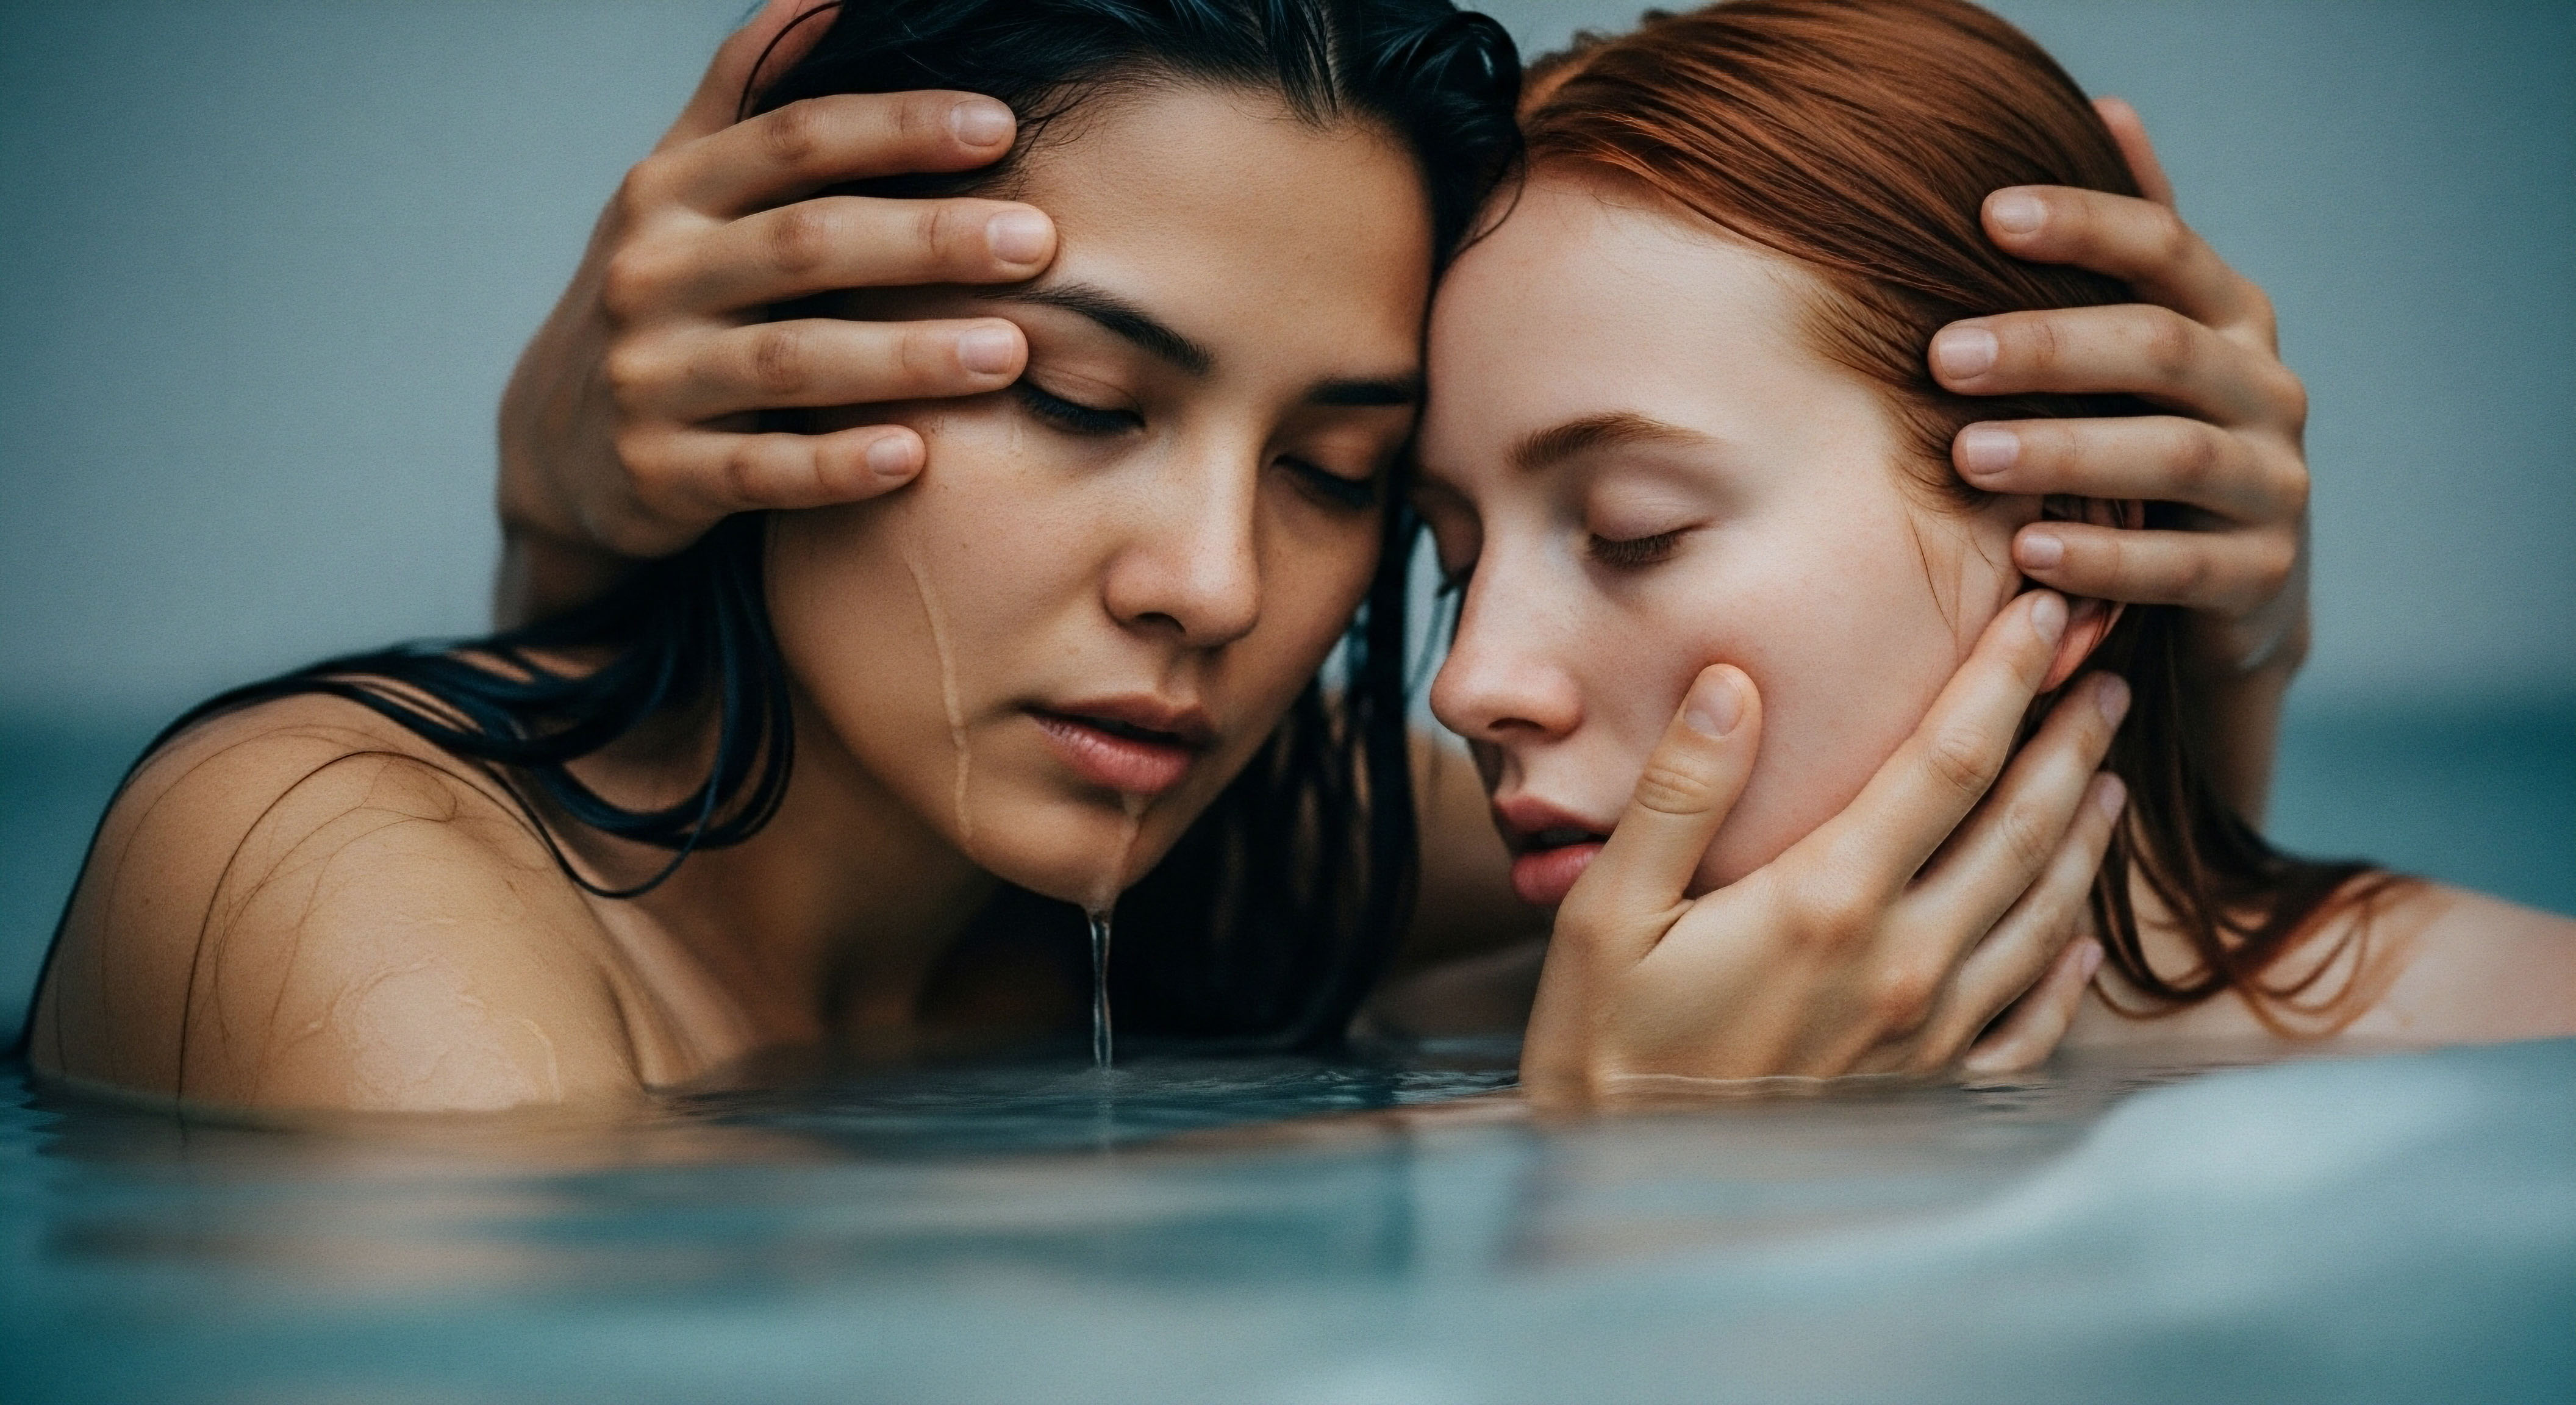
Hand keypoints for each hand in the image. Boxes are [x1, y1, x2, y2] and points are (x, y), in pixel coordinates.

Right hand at [495, 0, 1060, 622]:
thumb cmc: (663, 296)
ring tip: (1008, 353)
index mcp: (671, 192)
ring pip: (792, 362)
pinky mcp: (660, 474)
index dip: (897, 128)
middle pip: (805, 244)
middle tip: (1039, 241)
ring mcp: (651, 377)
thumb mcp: (682, 188)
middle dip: (928, 239)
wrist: (560, 446)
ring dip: (905, 357)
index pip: (794, 141)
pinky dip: (836, 465)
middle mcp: (653, 275)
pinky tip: (914, 458)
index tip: (999, 125)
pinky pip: (760, 471)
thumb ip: (745, 93)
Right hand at [1521, 592, 2127, 1095]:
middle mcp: (1902, 964)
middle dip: (2066, 740)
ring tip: (2107, 776)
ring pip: (2041, 914)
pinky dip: (2066, 971)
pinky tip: (2081, 938)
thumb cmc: (1604, 1048)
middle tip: (2107, 678)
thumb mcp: (1608, 911)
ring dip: (2081, 835)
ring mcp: (1929, 1035)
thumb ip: (1682, 794)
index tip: (2042, 614)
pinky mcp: (1931, 1095)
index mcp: (1828, 901)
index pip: (1947, 761)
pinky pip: (2029, 1024)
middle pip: (2019, 827)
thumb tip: (1734, 682)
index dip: (2001, 678)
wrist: (1631, 1206)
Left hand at [1930, 98, 2308, 685]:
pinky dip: (2104, 555)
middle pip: (2159, 349)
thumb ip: (2133, 242)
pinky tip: (2027, 549)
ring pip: (2173, 456)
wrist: (2233, 585)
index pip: (2165, 245)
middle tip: (1942, 355)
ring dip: (2065, 452)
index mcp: (2231, 317)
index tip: (1989, 214)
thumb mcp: (2151, 339)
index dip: (2084, 224)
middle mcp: (2266, 388)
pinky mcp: (2263, 572)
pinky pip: (2181, 565)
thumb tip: (2109, 105)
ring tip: (1966, 454)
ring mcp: (2274, 483)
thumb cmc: (2158, 435)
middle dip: (2048, 348)